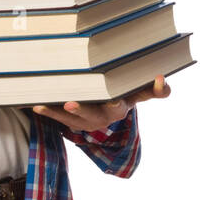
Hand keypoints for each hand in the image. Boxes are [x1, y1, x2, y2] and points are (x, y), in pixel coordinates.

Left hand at [33, 75, 170, 131]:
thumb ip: (150, 86)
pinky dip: (50, 112)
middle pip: (106, 111)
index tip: (159, 77)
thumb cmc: (117, 91)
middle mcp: (113, 112)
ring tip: (56, 104)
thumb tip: (163, 78)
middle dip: (90, 108)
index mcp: (130, 99)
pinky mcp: (75, 121)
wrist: (102, 109)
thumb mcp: (134, 87)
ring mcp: (92, 120)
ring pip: (79, 118)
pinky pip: (61, 117)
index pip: (147, 94)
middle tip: (77, 102)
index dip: (156, 88)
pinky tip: (37, 105)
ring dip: (66, 112)